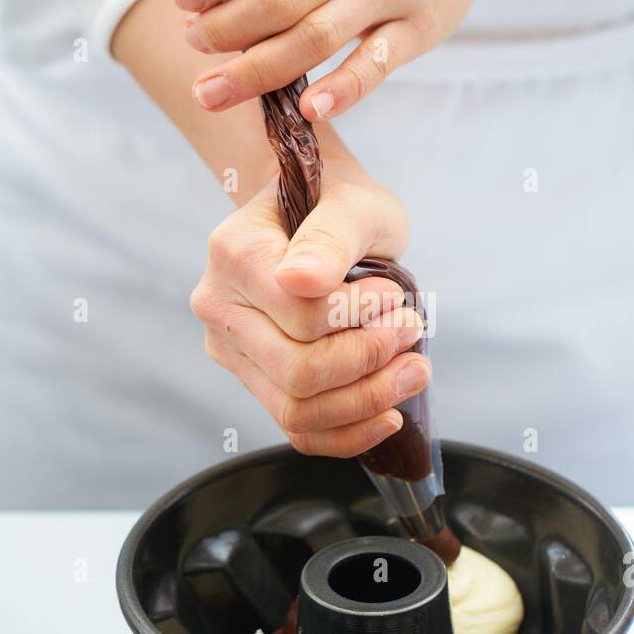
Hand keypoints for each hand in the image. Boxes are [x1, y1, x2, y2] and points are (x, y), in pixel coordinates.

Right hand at [190, 158, 431, 455]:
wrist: (318, 209)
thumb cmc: (338, 200)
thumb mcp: (352, 204)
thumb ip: (330, 238)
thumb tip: (301, 280)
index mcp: (234, 253)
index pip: (301, 315)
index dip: (360, 316)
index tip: (393, 294)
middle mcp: (220, 306)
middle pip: (298, 371)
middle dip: (369, 361)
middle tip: (412, 332)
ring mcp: (232, 349)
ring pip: (296, 409)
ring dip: (367, 400)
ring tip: (413, 371)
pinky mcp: (253, 379)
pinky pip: (297, 429)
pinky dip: (347, 433)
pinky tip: (388, 415)